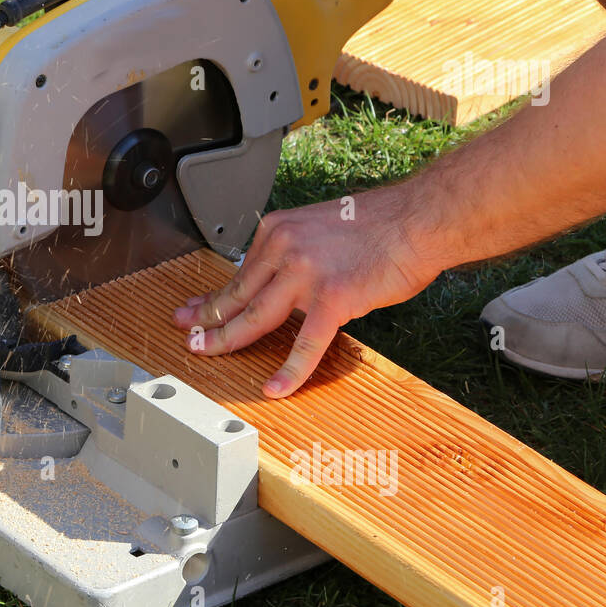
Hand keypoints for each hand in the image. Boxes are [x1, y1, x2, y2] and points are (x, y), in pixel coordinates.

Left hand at [171, 187, 439, 396]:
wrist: (419, 219)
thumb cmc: (378, 226)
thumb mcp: (316, 228)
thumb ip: (291, 254)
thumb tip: (274, 283)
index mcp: (278, 231)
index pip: (238, 273)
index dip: (213, 296)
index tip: (193, 310)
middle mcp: (284, 249)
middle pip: (237, 294)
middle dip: (206, 318)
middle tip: (186, 334)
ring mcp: (305, 274)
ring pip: (256, 317)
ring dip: (227, 339)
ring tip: (207, 354)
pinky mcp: (333, 298)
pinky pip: (305, 343)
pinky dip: (289, 370)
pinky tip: (276, 387)